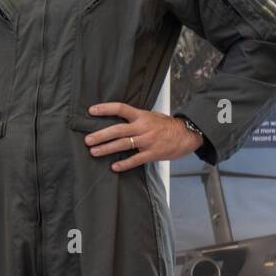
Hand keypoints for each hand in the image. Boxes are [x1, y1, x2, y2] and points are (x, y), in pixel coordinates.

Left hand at [81, 102, 203, 171]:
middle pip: (117, 129)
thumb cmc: (167, 126)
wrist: (187, 134)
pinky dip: (124, 164)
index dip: (105, 108)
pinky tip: (114, 167)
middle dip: (101, 135)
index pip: (120, 108)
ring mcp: (147, 140)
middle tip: (88, 140)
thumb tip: (118, 120)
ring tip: (94, 152)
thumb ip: (136, 118)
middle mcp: (142, 127)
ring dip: (107, 148)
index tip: (91, 110)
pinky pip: (135, 160)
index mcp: (141, 115)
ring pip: (123, 144)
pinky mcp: (152, 153)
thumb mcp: (151, 116)